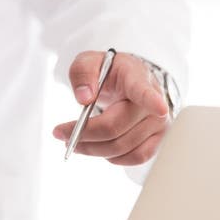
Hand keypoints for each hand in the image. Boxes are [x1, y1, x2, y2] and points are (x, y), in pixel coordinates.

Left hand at [53, 50, 169, 164]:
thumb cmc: (109, 72)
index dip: (151, 100)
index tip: (159, 108)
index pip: (144, 90)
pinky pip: (135, 158)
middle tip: (60, 133)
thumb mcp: (89, 61)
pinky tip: (97, 148)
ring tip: (74, 141)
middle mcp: (155, 101)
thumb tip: (84, 98)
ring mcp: (159, 123)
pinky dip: (113, 157)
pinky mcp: (158, 140)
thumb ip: (82, 73)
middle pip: (115, 127)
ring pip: (121, 147)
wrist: (128, 81)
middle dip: (84, 133)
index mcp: (136, 77)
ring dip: (93, 149)